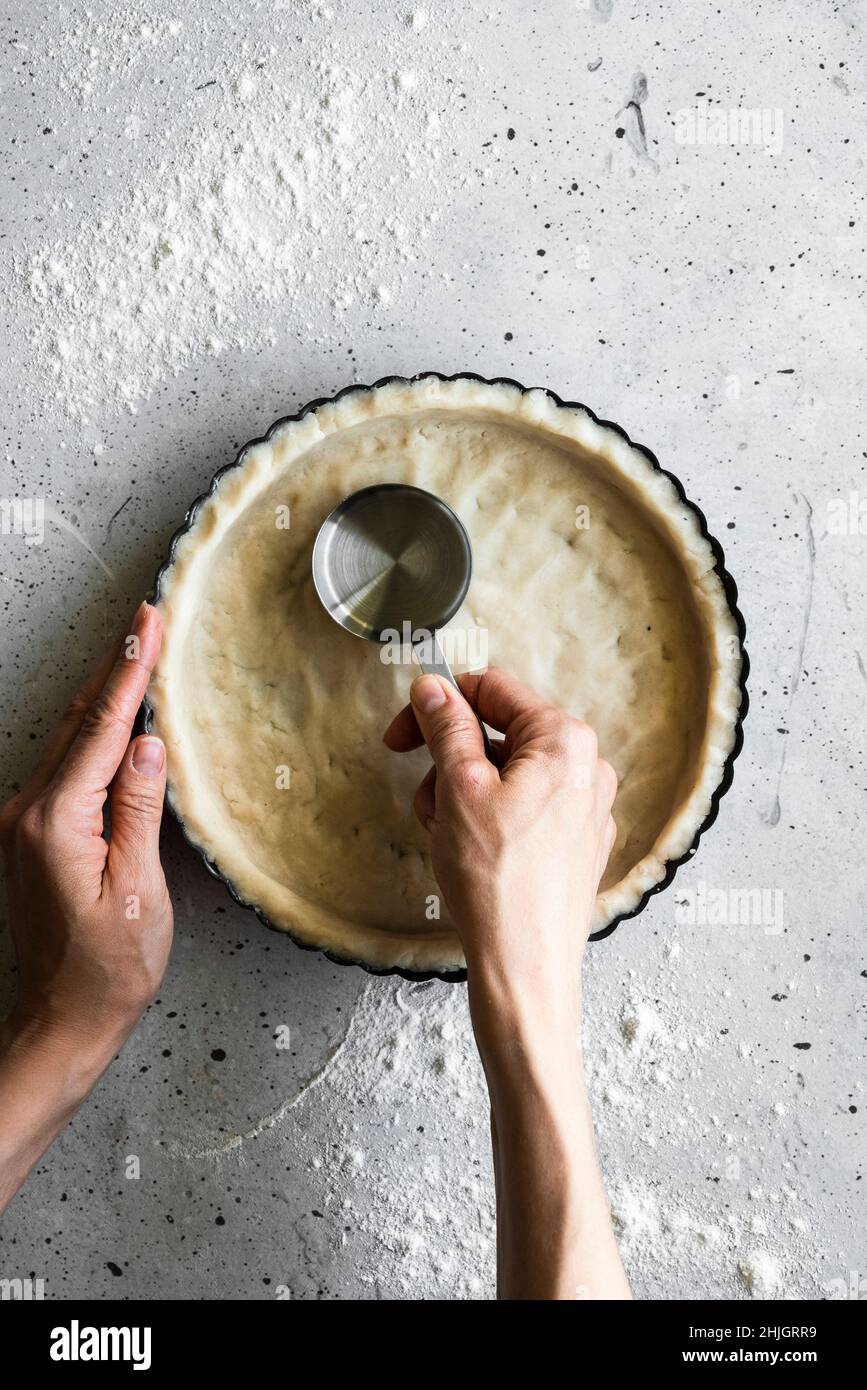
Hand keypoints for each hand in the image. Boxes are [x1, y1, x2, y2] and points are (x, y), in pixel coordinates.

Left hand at [0, 601, 171, 1053]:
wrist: (62, 1021)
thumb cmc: (107, 969)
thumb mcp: (138, 890)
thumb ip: (139, 811)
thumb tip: (149, 744)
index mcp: (56, 823)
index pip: (102, 730)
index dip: (129, 673)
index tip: (146, 626)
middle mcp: (29, 815)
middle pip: (80, 723)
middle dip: (115, 668)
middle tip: (145, 621)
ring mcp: (24, 824)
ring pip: (70, 740)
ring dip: (104, 696)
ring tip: (135, 654)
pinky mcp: (31, 836)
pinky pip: (65, 767)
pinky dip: (94, 734)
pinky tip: (114, 720)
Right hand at [384, 667, 627, 1299]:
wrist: (525, 971)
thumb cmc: (496, 883)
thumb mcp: (458, 789)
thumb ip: (446, 726)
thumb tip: (433, 687)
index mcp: (566, 741)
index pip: (493, 690)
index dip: (437, 707)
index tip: (400, 735)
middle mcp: (588, 768)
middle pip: (498, 735)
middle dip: (450, 764)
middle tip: (425, 801)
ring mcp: (584, 810)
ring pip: (504, 777)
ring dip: (461, 797)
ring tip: (445, 839)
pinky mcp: (574, 847)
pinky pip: (520, 813)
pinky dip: (485, 824)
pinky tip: (467, 858)